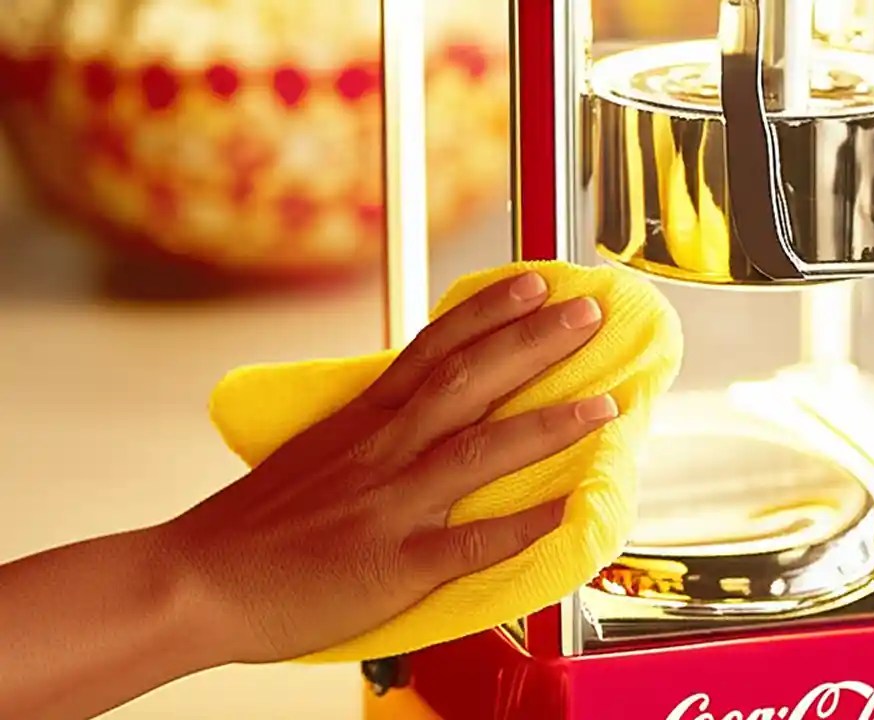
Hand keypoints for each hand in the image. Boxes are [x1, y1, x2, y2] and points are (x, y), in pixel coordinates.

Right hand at [161, 270, 613, 663]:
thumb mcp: (319, 450)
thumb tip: (428, 407)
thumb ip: (377, 427)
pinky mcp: (395, 563)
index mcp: (365, 421)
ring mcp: (392, 504)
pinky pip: (469, 544)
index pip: (436, 349)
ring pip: (481, 451)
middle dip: (534, 344)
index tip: (535, 285)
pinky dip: (519, 528)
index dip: (490, 313)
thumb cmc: (259, 521)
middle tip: (588, 316)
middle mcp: (384, 450)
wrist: (198, 580)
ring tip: (603, 406)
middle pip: (469, 382)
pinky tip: (565, 514)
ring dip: (548, 425)